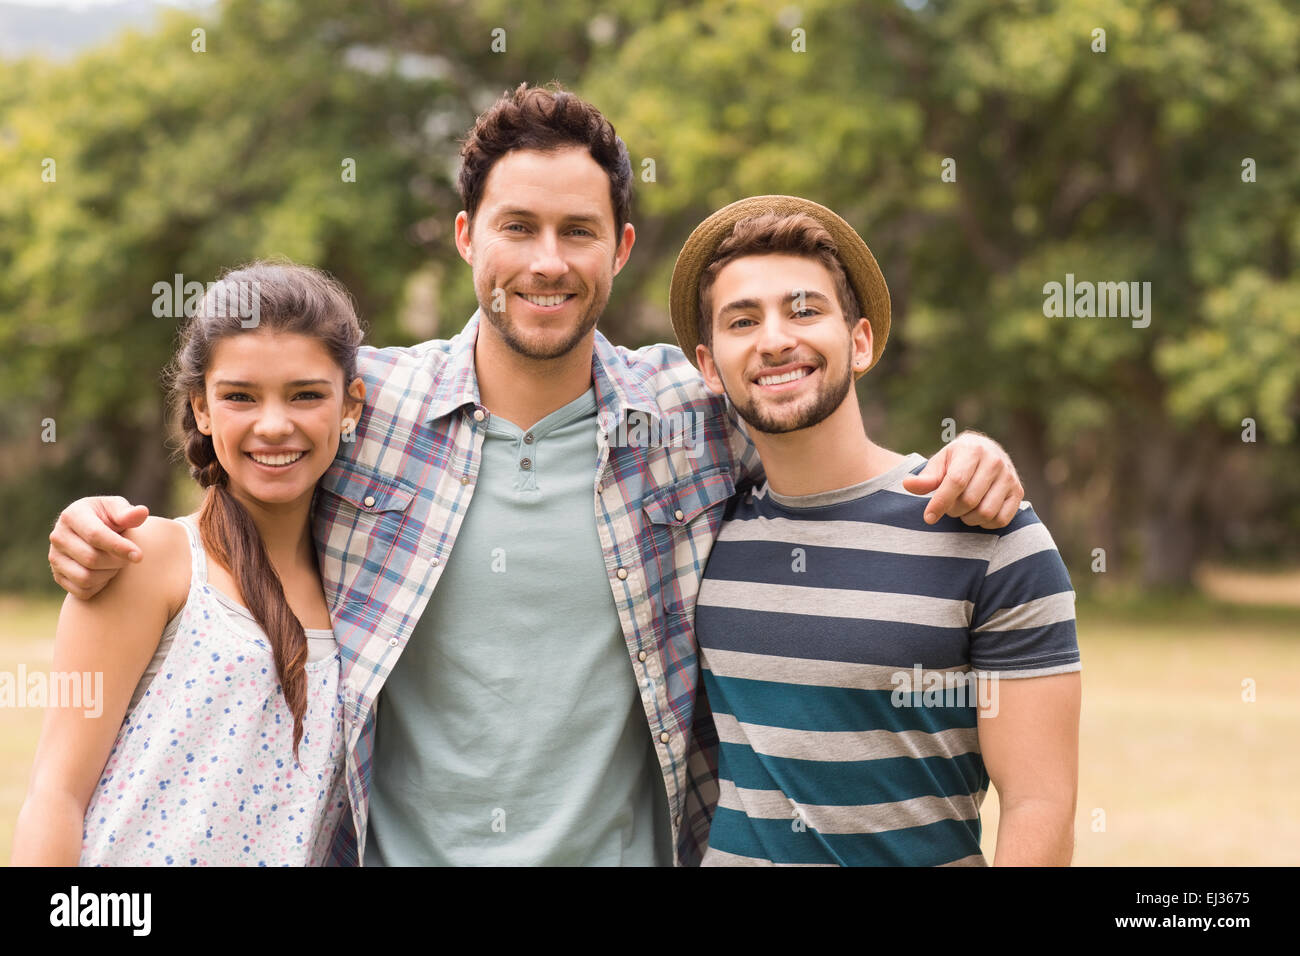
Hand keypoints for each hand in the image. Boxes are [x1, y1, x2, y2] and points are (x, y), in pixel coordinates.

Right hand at [48, 496, 149, 599]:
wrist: (92, 532)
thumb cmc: (108, 518)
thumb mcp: (117, 509)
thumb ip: (128, 513)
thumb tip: (142, 512)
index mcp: (72, 515)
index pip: (95, 535)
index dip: (119, 547)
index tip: (138, 556)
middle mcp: (58, 536)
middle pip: (91, 559)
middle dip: (117, 561)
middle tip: (128, 557)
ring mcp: (55, 557)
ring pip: (85, 578)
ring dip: (108, 575)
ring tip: (116, 564)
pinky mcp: (58, 575)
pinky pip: (82, 591)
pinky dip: (99, 587)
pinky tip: (106, 573)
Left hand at [902, 431, 1023, 527]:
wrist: (986, 452)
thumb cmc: (957, 460)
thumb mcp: (940, 463)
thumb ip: (926, 477)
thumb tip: (907, 485)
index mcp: (972, 450)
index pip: (956, 481)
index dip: (940, 502)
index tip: (928, 517)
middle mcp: (995, 462)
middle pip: (969, 500)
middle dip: (952, 510)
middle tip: (947, 507)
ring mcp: (1009, 477)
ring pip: (985, 512)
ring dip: (968, 518)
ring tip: (961, 510)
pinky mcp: (1018, 492)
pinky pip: (1001, 520)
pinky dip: (985, 523)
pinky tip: (976, 514)